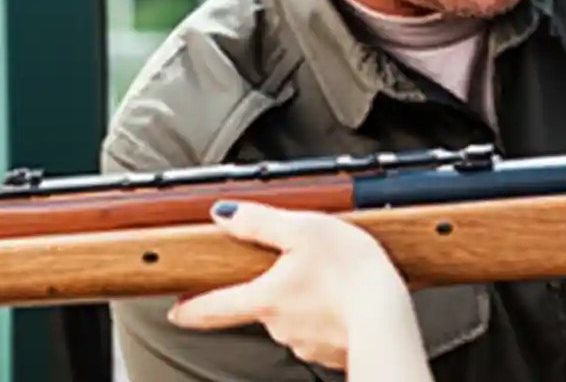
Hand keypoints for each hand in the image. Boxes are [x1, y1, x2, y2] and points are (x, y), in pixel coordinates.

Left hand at [166, 200, 413, 370]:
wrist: (389, 319)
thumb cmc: (352, 274)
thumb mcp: (304, 230)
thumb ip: (260, 222)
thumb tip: (224, 214)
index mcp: (263, 298)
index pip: (212, 306)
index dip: (190, 306)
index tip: (176, 309)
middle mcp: (277, 326)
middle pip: (260, 307)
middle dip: (270, 291)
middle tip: (292, 271)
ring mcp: (305, 342)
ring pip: (293, 320)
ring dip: (304, 303)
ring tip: (330, 281)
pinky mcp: (331, 351)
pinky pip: (321, 332)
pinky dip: (329, 318)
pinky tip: (347, 302)